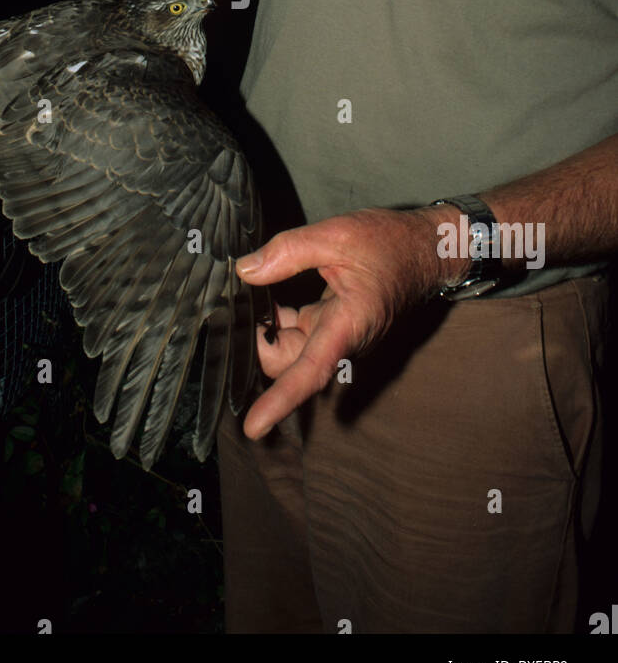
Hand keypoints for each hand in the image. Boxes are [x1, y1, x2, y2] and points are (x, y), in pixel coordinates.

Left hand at [235, 206, 458, 438]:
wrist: (425, 249)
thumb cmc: (390, 243)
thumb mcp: (336, 236)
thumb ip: (289, 251)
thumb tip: (247, 271)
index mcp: (349, 324)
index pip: (311, 372)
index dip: (280, 401)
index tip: (255, 426)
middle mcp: (343, 339)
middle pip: (291, 365)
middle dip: (261, 347)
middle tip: (238, 310)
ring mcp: (336, 335)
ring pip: (291, 352)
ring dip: (267, 334)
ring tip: (250, 300)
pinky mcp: (331, 325)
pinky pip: (297, 336)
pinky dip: (277, 322)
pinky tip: (267, 298)